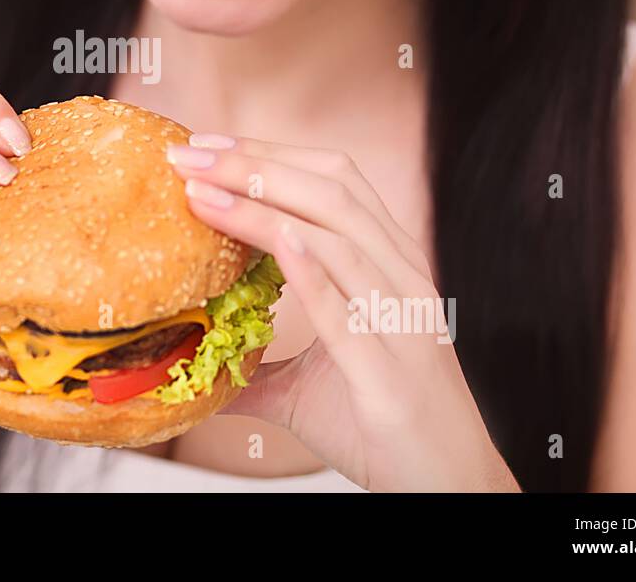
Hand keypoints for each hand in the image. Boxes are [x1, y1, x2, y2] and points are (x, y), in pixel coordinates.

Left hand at [167, 135, 519, 491]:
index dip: (271, 153)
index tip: (206, 146)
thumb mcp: (305, 383)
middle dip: (255, 163)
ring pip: (337, 235)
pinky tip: (273, 238)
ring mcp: (401, 321)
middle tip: (189, 154)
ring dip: (262, 203)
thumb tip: (186, 358)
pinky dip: (311, 267)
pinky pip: (350, 306)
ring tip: (201, 190)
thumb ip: (254, 360)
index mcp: (389, 267)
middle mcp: (401, 279)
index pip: (334, 182)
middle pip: (332, 192)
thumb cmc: (381, 426)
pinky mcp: (391, 371)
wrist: (449, 489)